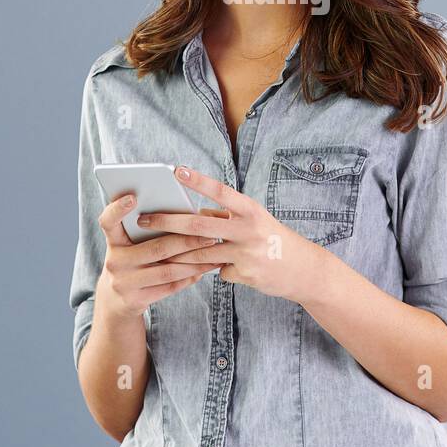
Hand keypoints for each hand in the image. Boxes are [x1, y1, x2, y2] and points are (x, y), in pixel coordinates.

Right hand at [96, 190, 217, 319]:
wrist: (115, 299)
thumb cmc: (130, 260)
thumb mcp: (128, 244)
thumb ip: (144, 230)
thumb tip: (181, 212)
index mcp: (113, 241)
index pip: (108, 222)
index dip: (117, 209)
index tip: (133, 197)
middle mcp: (115, 261)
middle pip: (156, 248)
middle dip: (187, 241)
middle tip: (210, 234)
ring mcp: (124, 282)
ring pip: (167, 271)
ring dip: (195, 262)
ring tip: (214, 253)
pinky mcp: (136, 300)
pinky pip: (169, 287)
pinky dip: (188, 277)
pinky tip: (203, 269)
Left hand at [133, 165, 323, 303]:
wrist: (304, 270)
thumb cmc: (273, 239)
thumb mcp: (254, 220)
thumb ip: (225, 216)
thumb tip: (194, 214)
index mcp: (250, 210)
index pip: (220, 191)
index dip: (197, 181)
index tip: (176, 171)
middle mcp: (248, 229)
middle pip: (199, 226)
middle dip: (167, 222)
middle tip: (142, 219)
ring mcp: (246, 253)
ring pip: (201, 255)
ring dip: (178, 255)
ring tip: (159, 254)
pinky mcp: (245, 275)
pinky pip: (218, 272)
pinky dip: (216, 271)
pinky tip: (227, 270)